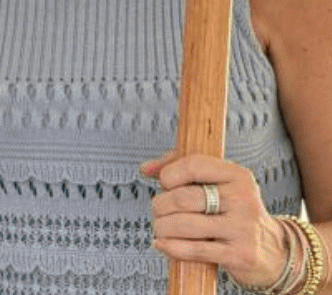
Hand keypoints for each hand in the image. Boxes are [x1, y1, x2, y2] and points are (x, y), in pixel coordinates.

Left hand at [143, 151, 288, 289]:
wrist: (274, 251)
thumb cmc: (234, 212)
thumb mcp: (218, 183)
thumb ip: (179, 167)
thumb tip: (145, 168)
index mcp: (237, 176)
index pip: (193, 165)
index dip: (169, 174)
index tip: (165, 184)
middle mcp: (243, 199)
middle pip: (182, 198)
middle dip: (160, 206)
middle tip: (159, 211)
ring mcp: (243, 228)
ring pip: (184, 224)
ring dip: (162, 228)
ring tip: (161, 228)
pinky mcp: (240, 255)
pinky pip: (194, 250)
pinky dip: (171, 247)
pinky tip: (163, 244)